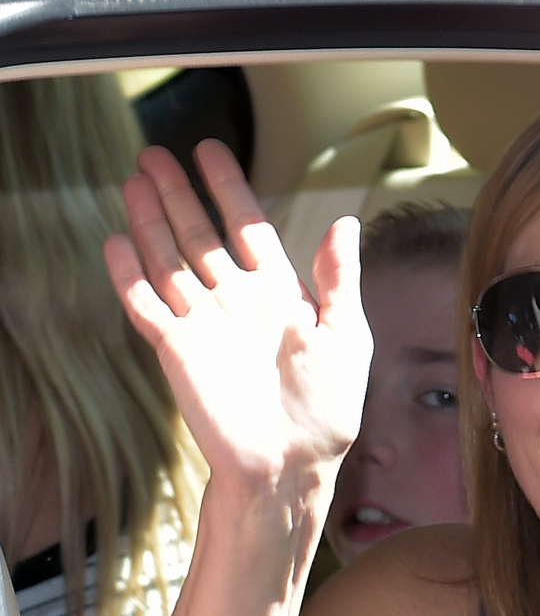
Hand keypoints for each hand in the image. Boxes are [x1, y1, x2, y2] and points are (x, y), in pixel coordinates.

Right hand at [104, 140, 371, 499]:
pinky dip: (129, 275)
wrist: (291, 465)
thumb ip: (340, 279)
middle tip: (153, 154)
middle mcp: (237, 303)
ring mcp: (204, 325)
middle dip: (177, 194)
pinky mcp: (176, 351)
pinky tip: (115, 242)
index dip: (228, 188)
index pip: (247, 227)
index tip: (210, 151)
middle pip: (199, 235)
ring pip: (169, 261)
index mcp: (279, 295)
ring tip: (133, 180)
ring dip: (150, 222)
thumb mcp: (348, 337)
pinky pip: (147, 305)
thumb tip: (345, 222)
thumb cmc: (326, 412)